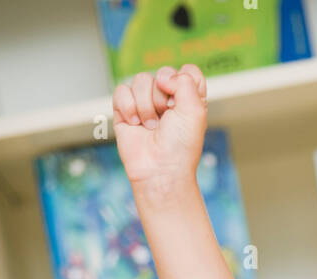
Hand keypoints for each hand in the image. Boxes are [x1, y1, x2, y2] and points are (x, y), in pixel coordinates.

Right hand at [112, 65, 207, 187]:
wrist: (159, 170)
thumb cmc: (180, 147)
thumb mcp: (195, 111)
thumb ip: (186, 81)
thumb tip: (163, 76)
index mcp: (189, 98)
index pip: (187, 71)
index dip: (183, 81)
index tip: (182, 102)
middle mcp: (168, 98)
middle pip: (162, 73)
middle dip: (163, 97)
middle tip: (166, 119)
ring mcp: (145, 103)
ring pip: (140, 80)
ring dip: (146, 106)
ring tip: (151, 126)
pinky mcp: (125, 110)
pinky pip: (121, 91)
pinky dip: (128, 107)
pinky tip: (135, 124)